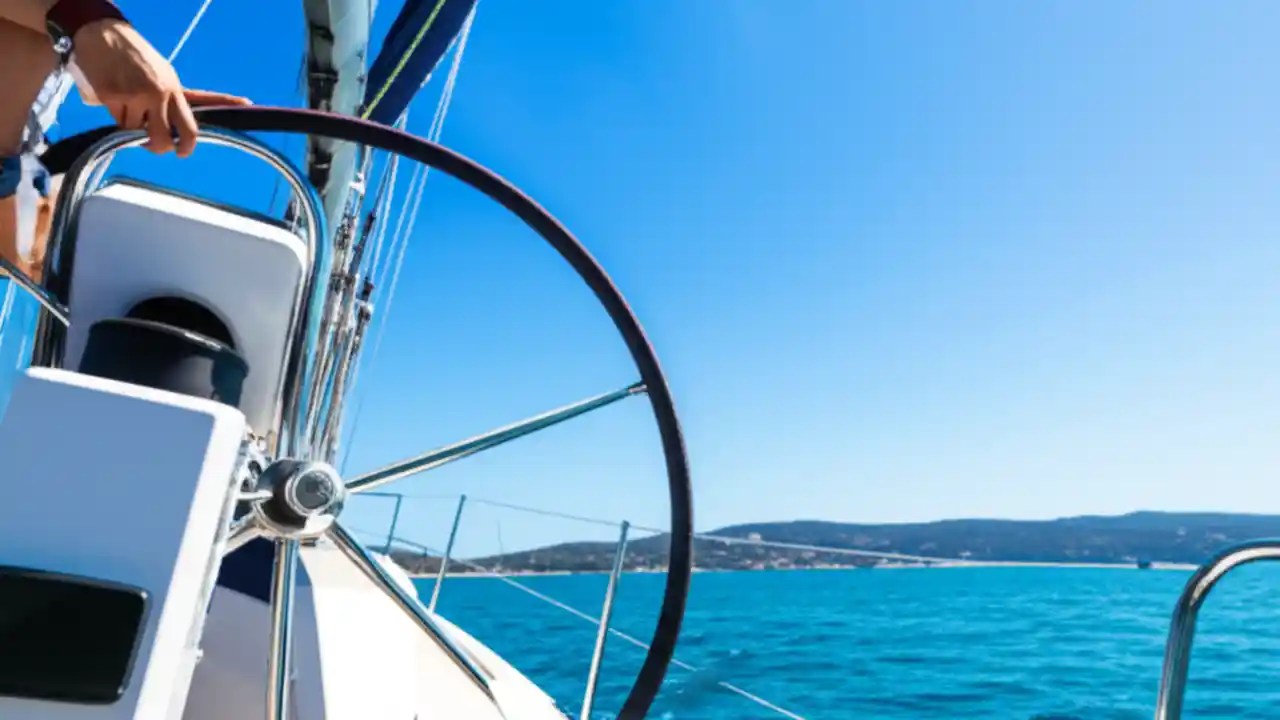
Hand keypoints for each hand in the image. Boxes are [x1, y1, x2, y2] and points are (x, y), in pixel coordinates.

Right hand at [70, 19, 250, 157]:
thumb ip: (173, 100)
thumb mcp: (165, 74)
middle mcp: (156, 95)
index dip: (187, 146)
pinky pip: (116, 120)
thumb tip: (182, 128)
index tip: (182, 153)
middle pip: (162, 139)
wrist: (104, 34)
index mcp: (174, 89)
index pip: (189, 127)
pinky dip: (116, 115)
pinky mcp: (110, 96)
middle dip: (156, 147)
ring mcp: (133, 96)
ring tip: (128, 105)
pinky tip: (115, 98)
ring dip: (131, 126)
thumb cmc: (137, 56)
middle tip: (150, 143)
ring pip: (134, 131)